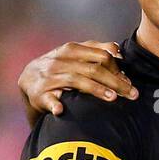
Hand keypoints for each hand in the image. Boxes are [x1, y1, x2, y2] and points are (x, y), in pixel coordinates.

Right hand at [18, 40, 138, 123]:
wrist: (27, 80)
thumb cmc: (58, 68)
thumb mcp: (74, 55)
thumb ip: (95, 50)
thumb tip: (117, 50)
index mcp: (71, 50)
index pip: (100, 56)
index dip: (117, 69)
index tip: (130, 82)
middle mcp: (60, 61)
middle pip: (93, 69)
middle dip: (115, 81)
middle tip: (131, 94)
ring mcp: (49, 77)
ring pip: (76, 80)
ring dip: (95, 89)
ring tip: (112, 98)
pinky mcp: (39, 94)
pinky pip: (48, 99)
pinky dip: (54, 104)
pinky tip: (61, 110)